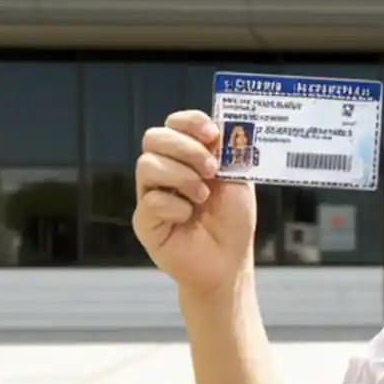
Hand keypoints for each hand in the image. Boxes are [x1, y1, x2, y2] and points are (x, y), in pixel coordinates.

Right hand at [133, 110, 257, 298]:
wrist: (228, 261)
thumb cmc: (233, 221)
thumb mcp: (238, 180)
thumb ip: (228, 154)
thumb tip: (221, 128)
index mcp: (189, 156)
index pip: (175, 124)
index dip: (190, 122)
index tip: (211, 135)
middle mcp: (166, 170)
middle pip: (154, 137)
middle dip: (186, 148)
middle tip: (211, 169)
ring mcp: (151, 194)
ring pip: (147, 164)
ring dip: (182, 176)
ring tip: (202, 197)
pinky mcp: (144, 220)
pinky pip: (151, 200)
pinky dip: (176, 206)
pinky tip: (188, 218)